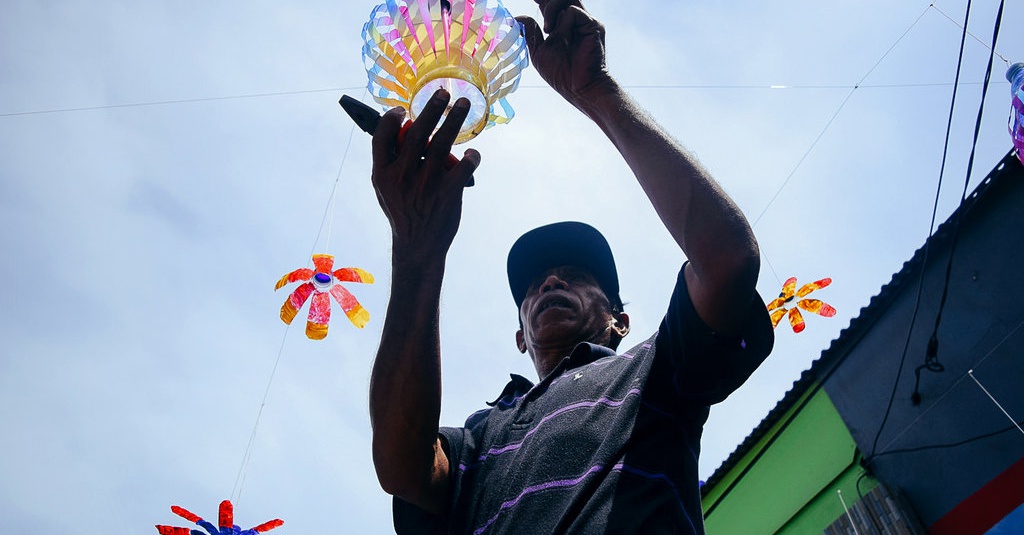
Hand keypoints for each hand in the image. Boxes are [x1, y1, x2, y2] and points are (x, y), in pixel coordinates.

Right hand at [371, 89, 480, 265]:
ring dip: (455, 120)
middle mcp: (402, 176)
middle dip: (432, 109)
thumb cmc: (403, 212)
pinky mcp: (448, 193)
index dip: (391, 119)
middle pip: (417, 132)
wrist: (418, 246)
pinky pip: (463, 168)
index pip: (381, 137)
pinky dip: (471, 157)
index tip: (402, 109)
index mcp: (383, 173)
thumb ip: (390, 162)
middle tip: (443, 93)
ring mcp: (426, 184)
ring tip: (464, 105)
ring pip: (442, 143)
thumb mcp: (385, 189)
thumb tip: (404, 128)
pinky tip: (473, 152)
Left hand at [517, 0, 613, 112]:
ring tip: (547, 29)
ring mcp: (584, 22)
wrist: (578, 88)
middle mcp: (573, 21)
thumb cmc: (561, 74)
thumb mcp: (538, 51)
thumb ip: (530, 33)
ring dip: (552, 10)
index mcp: (560, 26)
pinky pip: (574, 12)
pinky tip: (561, 36)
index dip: (542, 0)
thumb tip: (516, 17)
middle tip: (535, 0)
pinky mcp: (593, 26)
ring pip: (566, 0)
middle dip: (547, 0)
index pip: (550, 3)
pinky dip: (563, 23)